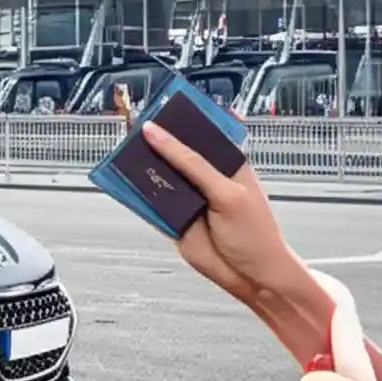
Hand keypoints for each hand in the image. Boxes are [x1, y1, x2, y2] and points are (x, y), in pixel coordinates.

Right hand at [141, 121, 301, 292]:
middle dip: (155, 140)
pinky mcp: (169, 217)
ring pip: (155, 174)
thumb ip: (191, 164)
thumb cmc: (255, 234)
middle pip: (172, 150)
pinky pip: (147, 201)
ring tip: (127, 152)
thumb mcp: (225, 192)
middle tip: (136, 127)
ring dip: (142, 166)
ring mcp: (185, 197)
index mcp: (225, 162)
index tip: (163, 103)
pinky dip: (136, 194)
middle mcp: (203, 176)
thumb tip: (159, 137)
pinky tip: (126, 182)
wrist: (251, 277)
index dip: (183, 116)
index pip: (201, 129)